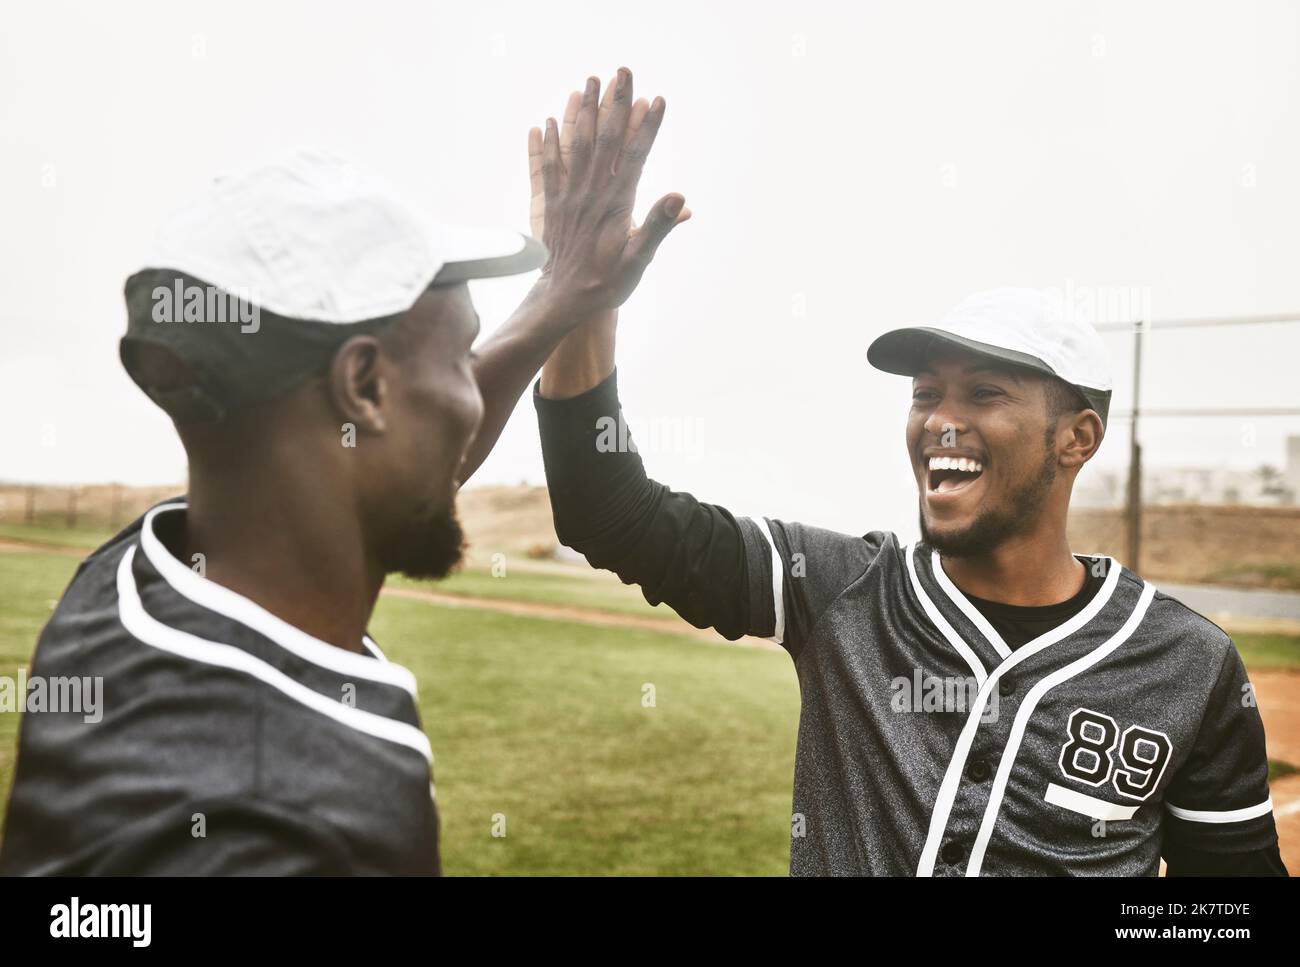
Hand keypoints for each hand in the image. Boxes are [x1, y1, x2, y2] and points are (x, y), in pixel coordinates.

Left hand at [527, 68, 689, 317]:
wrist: (563, 302)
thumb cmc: (607, 284)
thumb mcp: (639, 261)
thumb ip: (657, 228)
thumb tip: (679, 198)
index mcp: (617, 204)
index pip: (635, 155)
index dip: (647, 126)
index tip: (658, 98)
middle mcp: (592, 194)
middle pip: (604, 139)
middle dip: (615, 103)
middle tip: (622, 71)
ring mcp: (569, 197)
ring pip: (576, 145)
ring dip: (582, 111)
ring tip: (588, 81)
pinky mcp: (552, 205)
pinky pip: (549, 167)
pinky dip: (549, 142)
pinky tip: (547, 121)